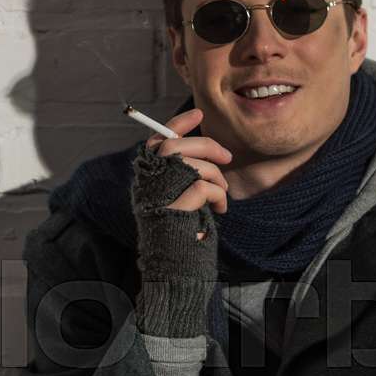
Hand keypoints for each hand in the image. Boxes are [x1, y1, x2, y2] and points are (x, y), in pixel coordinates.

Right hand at [145, 108, 231, 236]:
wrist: (173, 262)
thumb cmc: (179, 230)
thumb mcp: (179, 197)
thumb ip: (184, 175)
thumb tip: (207, 153)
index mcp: (148, 176)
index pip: (159, 140)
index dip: (179, 124)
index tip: (199, 113)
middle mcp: (149, 181)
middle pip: (178, 146)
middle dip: (208, 146)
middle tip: (227, 157)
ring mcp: (160, 191)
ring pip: (197, 166)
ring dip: (217, 178)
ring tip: (222, 196)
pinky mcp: (175, 204)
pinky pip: (206, 187)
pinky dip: (219, 196)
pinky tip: (220, 209)